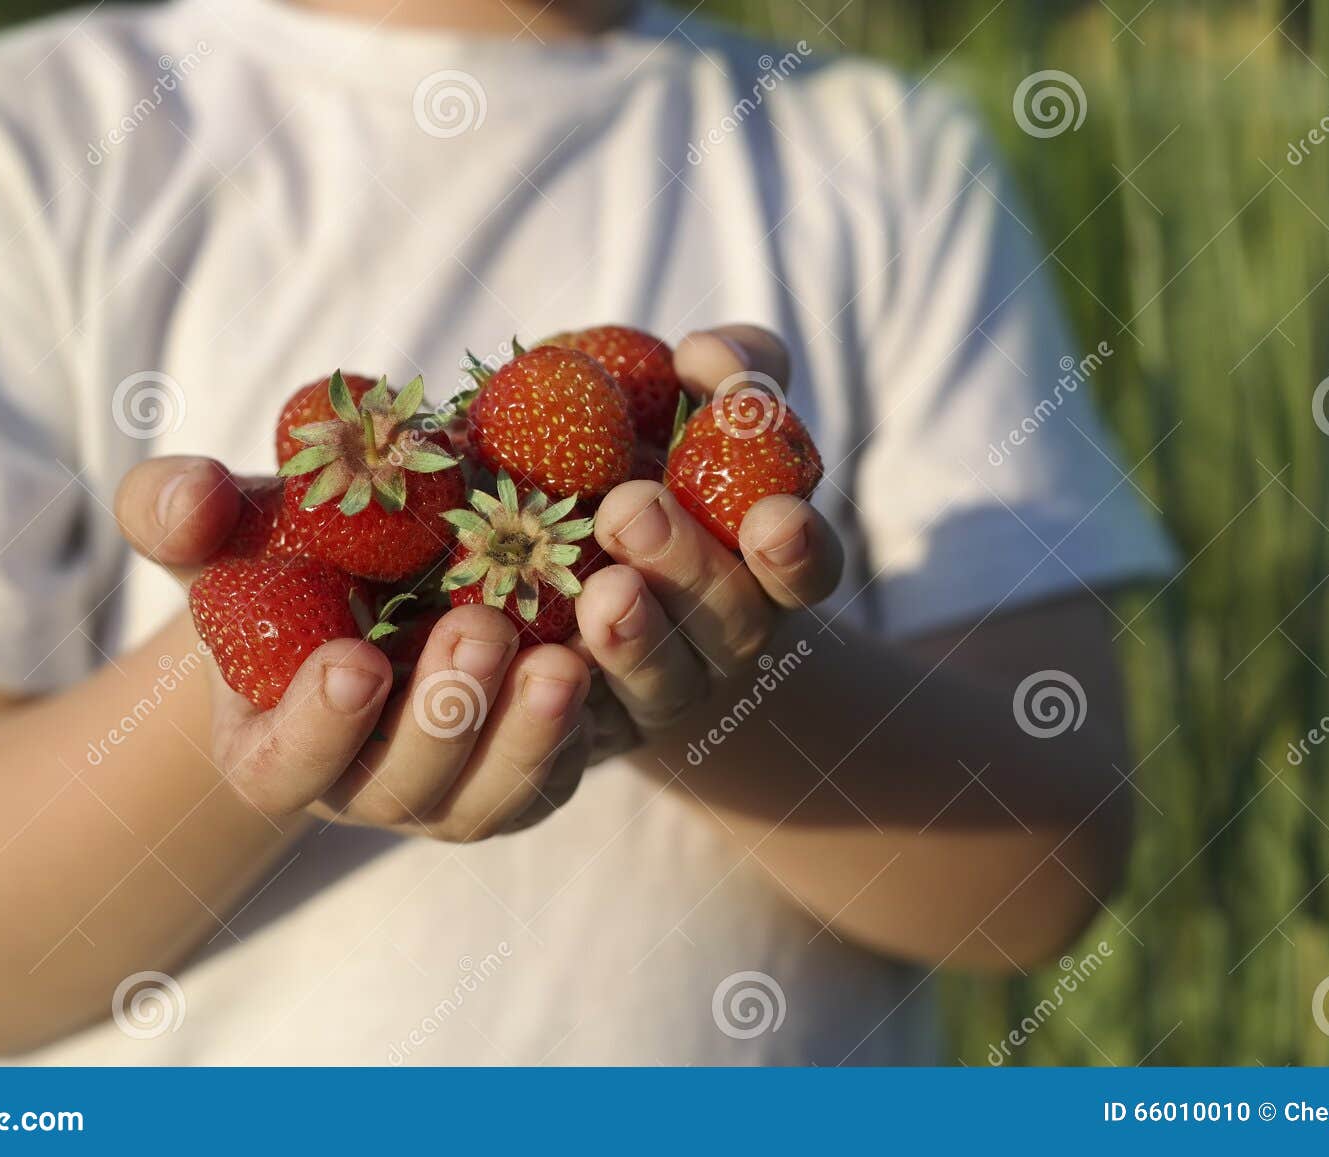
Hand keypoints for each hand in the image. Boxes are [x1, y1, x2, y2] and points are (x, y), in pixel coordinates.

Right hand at [113, 459, 592, 839]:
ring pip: (497, 798)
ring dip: (532, 735)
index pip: (285, 768)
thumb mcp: (228, 527)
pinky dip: (591, 721)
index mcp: (275, 749)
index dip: (317, 729)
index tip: (354, 661)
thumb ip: (180, 511)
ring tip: (565, 657)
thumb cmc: (283, 555)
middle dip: (447, 717)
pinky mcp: (528, 769)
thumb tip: (185, 498)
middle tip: (481, 631)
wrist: (376, 572)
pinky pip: (563, 768)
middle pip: (408, 788)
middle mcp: (367, 789)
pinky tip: (612, 649)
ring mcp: (455, 789)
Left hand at [575, 326, 843, 742]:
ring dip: (633, 638)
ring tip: (600, 593)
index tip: (774, 515)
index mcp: (766, 566)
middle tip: (631, 508)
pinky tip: (522, 655)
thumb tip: (709, 354)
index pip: (806, 566)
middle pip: (730, 623)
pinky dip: (557, 694)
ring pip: (660, 680)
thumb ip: (730, 372)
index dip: (796, 550)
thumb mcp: (701, 409)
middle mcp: (726, 639)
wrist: (588, 575)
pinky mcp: (589, 730)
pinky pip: (577, 726)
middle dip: (688, 567)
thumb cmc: (658, 466)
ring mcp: (660, 691)